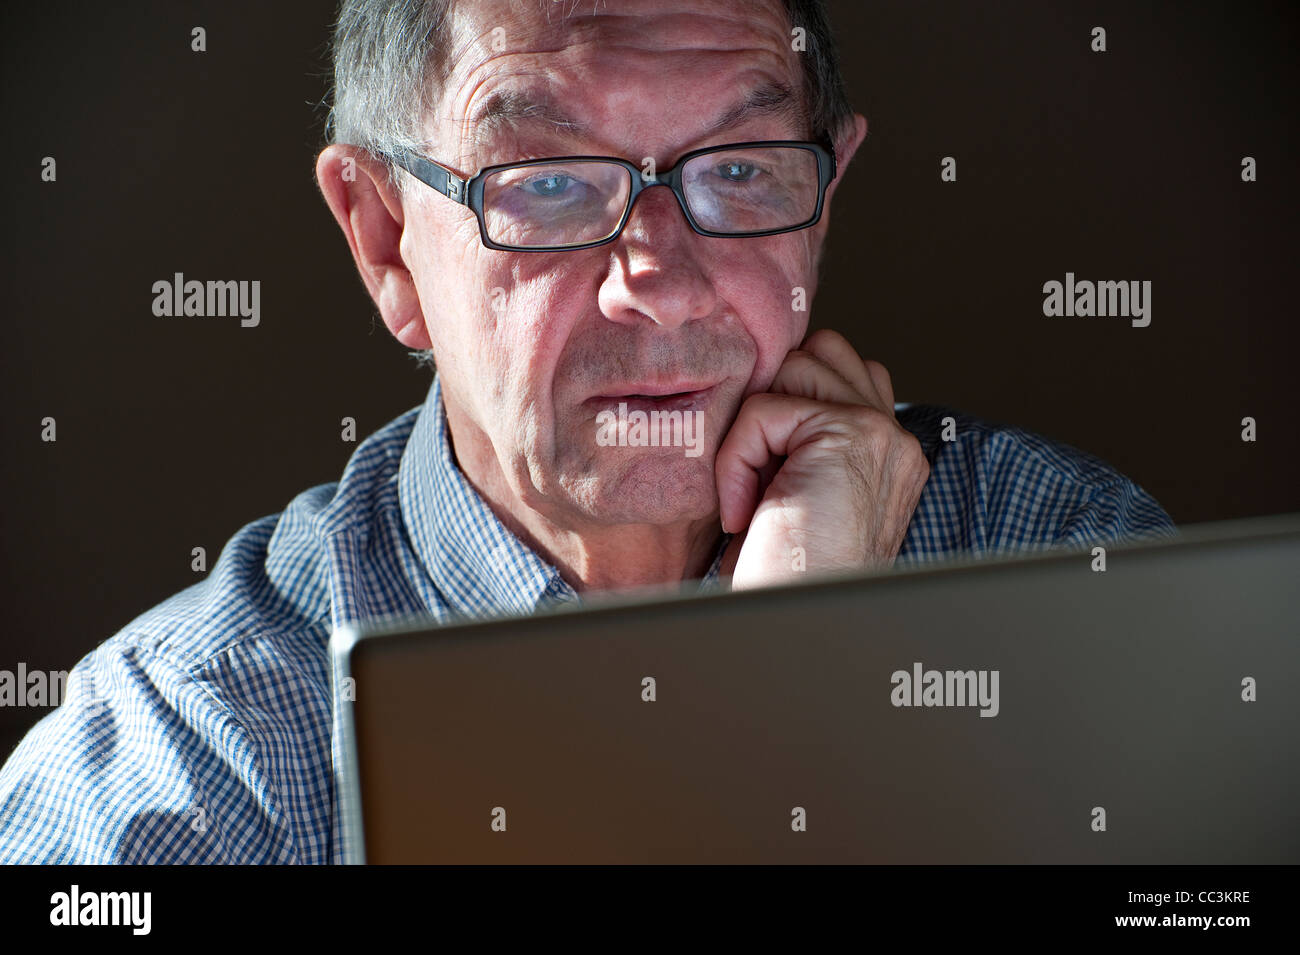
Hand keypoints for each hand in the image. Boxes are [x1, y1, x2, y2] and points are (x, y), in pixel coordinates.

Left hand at [715, 329, 930, 588]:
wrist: (793, 620)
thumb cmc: (781, 573)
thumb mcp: (794, 490)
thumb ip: (799, 436)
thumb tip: (762, 377)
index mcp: (889, 450)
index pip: (840, 369)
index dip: (786, 402)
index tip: (763, 472)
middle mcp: (895, 436)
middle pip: (820, 352)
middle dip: (774, 398)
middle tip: (758, 471)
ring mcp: (879, 430)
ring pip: (792, 368)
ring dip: (754, 427)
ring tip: (752, 492)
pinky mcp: (848, 433)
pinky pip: (763, 409)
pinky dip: (736, 459)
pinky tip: (742, 512)